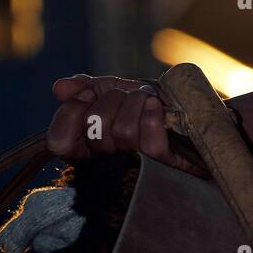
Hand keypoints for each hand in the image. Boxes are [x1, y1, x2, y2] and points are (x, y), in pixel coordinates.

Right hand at [47, 75, 204, 175]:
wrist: (194, 112)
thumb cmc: (150, 105)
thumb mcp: (118, 91)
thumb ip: (90, 88)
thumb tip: (60, 87)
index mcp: (86, 144)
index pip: (58, 140)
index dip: (70, 112)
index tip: (87, 93)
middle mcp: (106, 160)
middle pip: (94, 127)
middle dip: (112, 99)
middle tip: (127, 96)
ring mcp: (135, 164)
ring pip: (122, 131)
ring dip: (135, 103)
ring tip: (147, 99)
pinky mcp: (164, 165)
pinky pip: (151, 144)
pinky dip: (152, 116)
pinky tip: (157, 106)